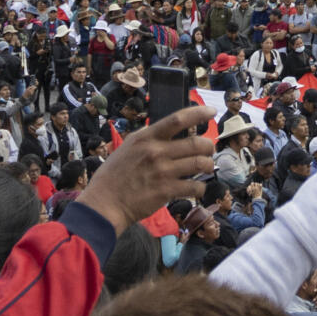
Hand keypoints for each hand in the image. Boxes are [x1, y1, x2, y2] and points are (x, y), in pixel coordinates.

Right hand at [77, 107, 214, 234]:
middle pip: (196, 143)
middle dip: (209, 146)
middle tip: (209, 150)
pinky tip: (197, 188)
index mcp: (146, 138)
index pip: (177, 119)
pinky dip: (200, 188)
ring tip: (206, 167)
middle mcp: (156, 152)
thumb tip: (166, 131)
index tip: (211, 112)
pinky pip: (195, 187)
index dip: (198, 113)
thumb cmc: (113, 175)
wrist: (105, 203)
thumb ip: (147, 138)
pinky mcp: (167, 191)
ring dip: (208, 165)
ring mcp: (163, 172)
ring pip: (200, 164)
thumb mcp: (128, 147)